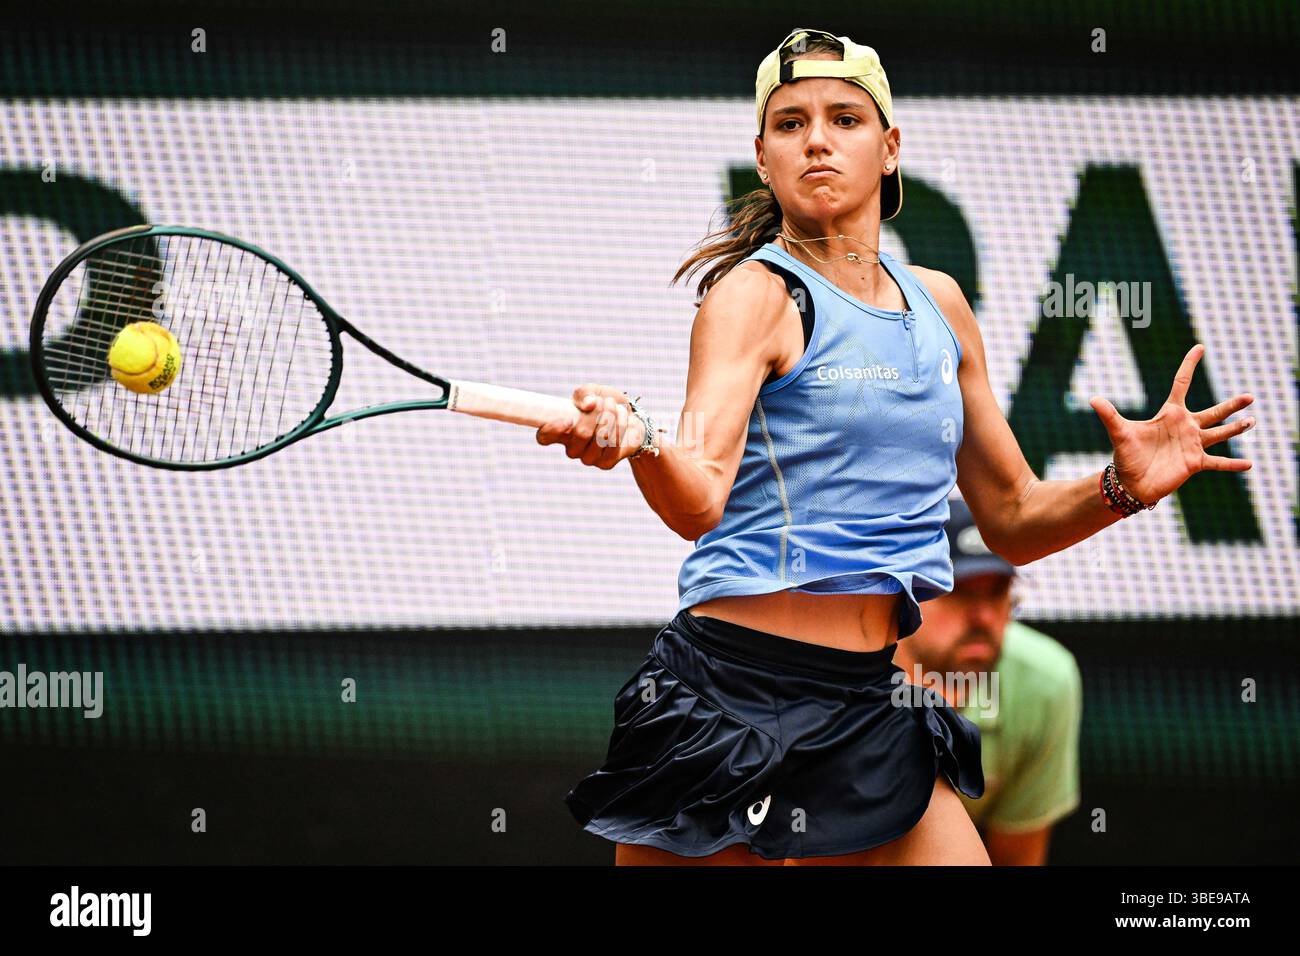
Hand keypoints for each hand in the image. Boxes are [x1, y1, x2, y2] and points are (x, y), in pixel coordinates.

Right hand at [534, 383, 646, 469]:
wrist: (630, 416)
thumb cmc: (605, 404)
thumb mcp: (593, 392)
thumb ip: (585, 393)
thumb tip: (588, 404)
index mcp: (561, 431)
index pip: (544, 437)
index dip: (552, 430)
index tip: (569, 419)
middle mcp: (572, 448)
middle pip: (581, 434)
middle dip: (596, 413)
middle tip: (603, 401)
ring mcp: (588, 458)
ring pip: (601, 438)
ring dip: (611, 416)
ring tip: (614, 406)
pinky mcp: (605, 464)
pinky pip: (614, 443)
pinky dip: (621, 425)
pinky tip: (622, 418)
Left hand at [1089, 343, 1254, 505]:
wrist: (1130, 483)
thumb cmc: (1126, 456)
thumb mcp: (1119, 433)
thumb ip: (1109, 415)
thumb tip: (1092, 398)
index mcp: (1170, 414)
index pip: (1182, 384)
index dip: (1189, 365)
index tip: (1199, 347)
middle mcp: (1186, 427)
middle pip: (1214, 412)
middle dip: (1232, 405)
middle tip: (1251, 396)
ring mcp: (1193, 445)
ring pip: (1220, 434)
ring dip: (1237, 428)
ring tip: (1253, 420)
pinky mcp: (1195, 463)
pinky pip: (1218, 463)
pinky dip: (1233, 464)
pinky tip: (1250, 464)